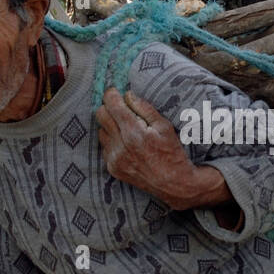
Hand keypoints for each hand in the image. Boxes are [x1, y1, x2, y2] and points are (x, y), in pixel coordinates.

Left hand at [95, 88, 231, 210]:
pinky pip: (105, 147)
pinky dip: (112, 141)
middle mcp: (121, 146)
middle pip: (101, 115)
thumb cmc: (172, 152)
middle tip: (119, 107)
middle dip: (108, 107)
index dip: (111, 94)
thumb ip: (144, 108)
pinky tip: (126, 144)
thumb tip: (128, 95)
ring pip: (101, 131)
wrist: (173, 183)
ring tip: (125, 128)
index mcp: (134, 133)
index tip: (114, 91)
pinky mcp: (112, 168)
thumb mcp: (164, 126)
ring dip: (110, 126)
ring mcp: (115, 158)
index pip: (112, 105)